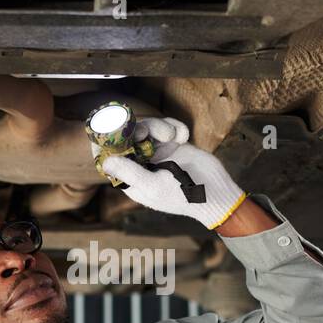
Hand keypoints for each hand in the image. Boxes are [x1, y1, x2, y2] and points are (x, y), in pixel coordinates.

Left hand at [99, 116, 246, 228]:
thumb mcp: (154, 186)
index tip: (110, 128)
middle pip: (128, 137)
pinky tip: (185, 136)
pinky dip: (175, 126)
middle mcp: (141, 164)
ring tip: (174, 136)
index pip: (110, 158)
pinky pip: (166, 126)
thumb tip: (105, 161)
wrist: (217, 192)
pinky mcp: (173, 144)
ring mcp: (157, 153)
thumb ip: (129, 173)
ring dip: (160, 126)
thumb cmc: (183, 196)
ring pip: (148, 128)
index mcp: (131, 178)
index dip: (107, 142)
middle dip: (139, 130)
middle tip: (152, 132)